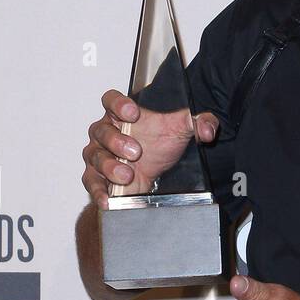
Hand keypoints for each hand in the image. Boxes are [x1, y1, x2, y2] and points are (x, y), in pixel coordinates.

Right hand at [81, 89, 219, 208]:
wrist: (156, 172)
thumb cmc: (160, 144)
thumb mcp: (181, 131)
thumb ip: (197, 123)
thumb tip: (208, 129)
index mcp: (120, 114)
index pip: (110, 100)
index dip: (118, 104)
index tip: (133, 112)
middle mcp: (105, 133)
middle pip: (101, 131)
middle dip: (116, 141)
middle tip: (136, 151)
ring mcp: (99, 155)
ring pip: (95, 157)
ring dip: (109, 166)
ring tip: (127, 174)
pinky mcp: (98, 178)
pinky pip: (92, 183)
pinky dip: (98, 192)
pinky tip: (108, 200)